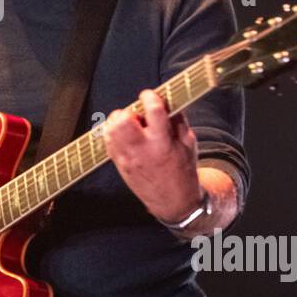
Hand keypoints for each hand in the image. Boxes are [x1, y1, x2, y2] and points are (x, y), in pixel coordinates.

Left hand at [102, 89, 202, 222]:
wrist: (173, 201)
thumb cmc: (183, 170)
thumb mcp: (188, 143)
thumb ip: (177, 120)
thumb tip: (166, 99)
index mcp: (163, 144)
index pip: (152, 111)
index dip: (149, 97)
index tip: (150, 95)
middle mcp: (142, 151)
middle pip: (122, 120)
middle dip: (130, 112)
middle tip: (139, 116)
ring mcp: (127, 158)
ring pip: (111, 129)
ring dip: (120, 121)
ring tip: (133, 126)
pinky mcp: (118, 164)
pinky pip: (107, 140)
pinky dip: (114, 132)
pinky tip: (127, 136)